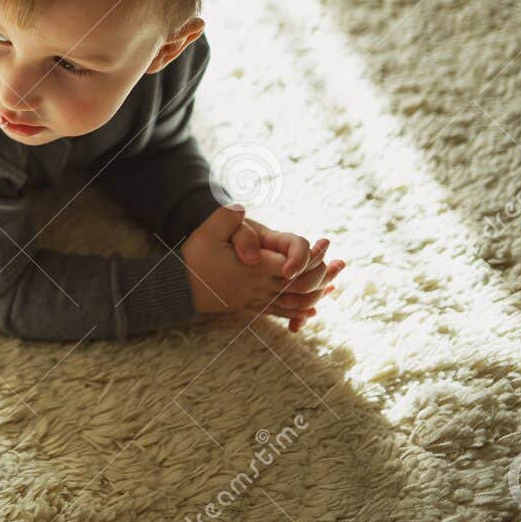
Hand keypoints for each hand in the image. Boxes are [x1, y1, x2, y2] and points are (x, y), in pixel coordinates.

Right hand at [179, 204, 342, 326]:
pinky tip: (312, 310)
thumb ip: (225, 219)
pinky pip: (280, 312)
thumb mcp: (206, 233)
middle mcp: (259, 287)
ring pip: (294, 301)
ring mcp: (255, 299)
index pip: (293, 266)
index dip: (311, 257)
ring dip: (316, 294)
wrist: (179, 288)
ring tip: (333, 284)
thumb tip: (242, 209)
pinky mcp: (249, 307)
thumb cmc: (193, 258)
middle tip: (340, 263)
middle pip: (300, 285)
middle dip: (323, 274)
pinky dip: (299, 311)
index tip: (325, 244)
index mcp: (253, 269)